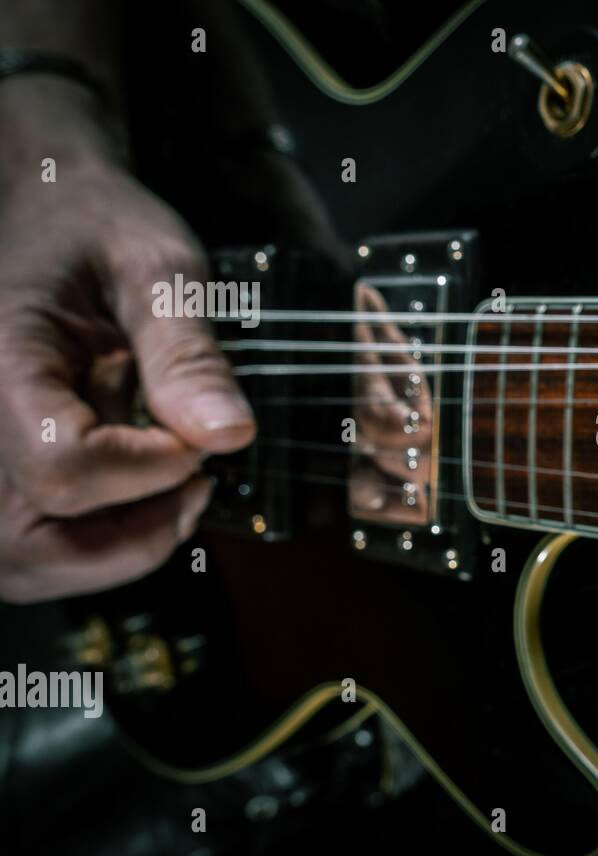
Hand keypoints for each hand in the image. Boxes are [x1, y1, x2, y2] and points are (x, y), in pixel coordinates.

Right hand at [0, 95, 254, 601]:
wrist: (50, 209)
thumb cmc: (95, 226)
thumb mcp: (157, 268)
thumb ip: (187, 354)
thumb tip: (230, 435)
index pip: (61, 467)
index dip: (150, 469)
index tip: (200, 434)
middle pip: (27, 542)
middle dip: (134, 535)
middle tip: (198, 480)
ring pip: (24, 560)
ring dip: (115, 551)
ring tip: (174, 488)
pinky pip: (28, 544)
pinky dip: (92, 545)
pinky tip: (142, 490)